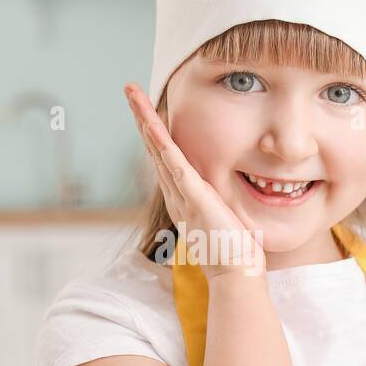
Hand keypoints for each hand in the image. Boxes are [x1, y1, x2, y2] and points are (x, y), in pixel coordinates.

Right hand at [124, 82, 263, 277]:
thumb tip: (222, 196)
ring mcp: (184, 196)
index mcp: (184, 197)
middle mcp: (177, 194)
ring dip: (146, 121)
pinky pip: (176, 167)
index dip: (154, 132)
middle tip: (130, 90)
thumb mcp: (223, 220)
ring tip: (133, 95)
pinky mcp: (195, 200)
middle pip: (154, 148)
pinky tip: (153, 127)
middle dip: (142, 117)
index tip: (147, 110)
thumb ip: (218, 204)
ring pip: (159, 151)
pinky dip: (163, 146)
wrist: (236, 276)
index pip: (165, 157)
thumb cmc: (234, 254)